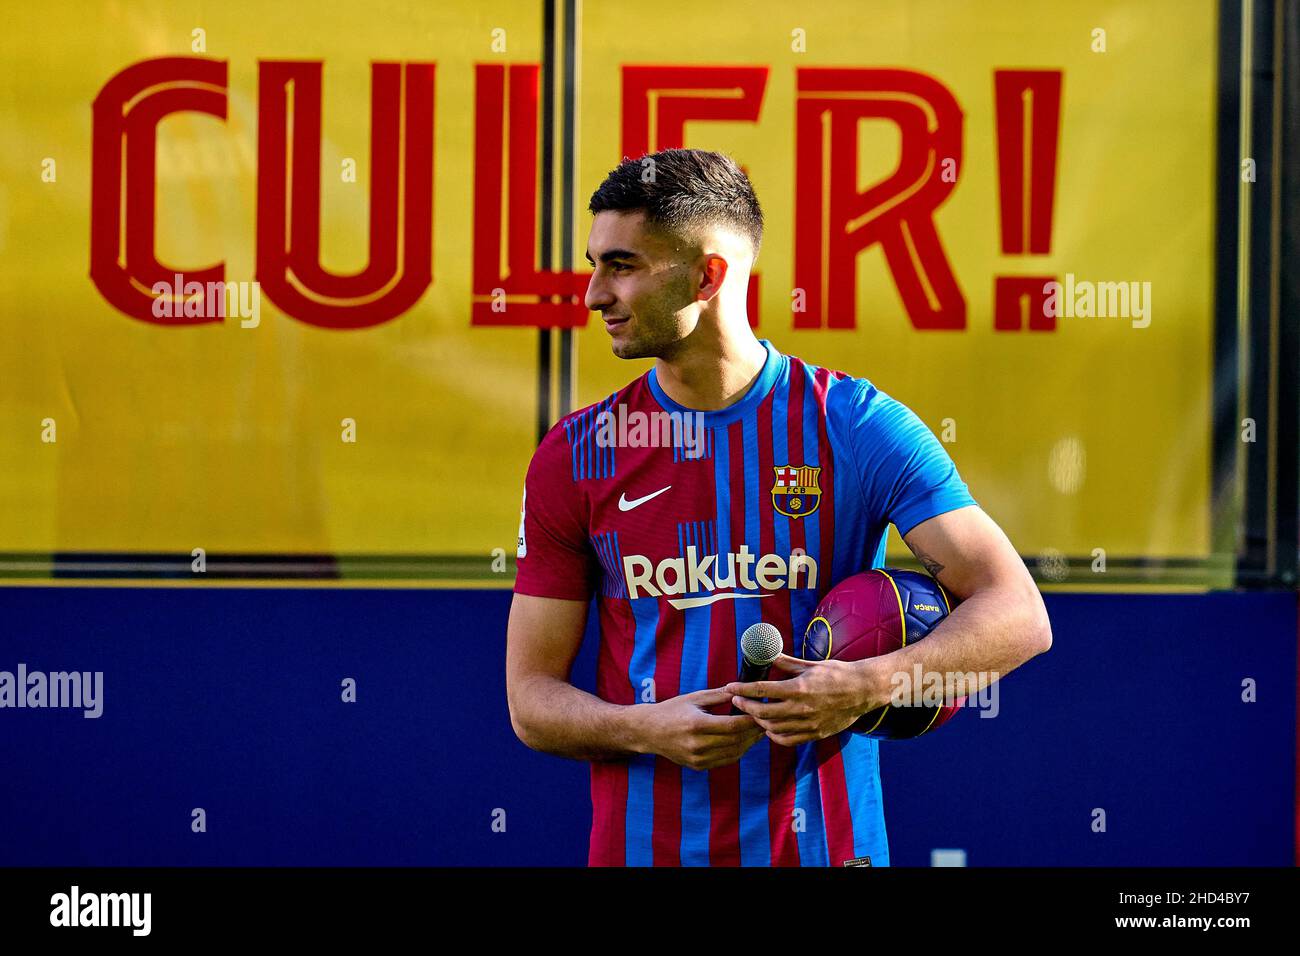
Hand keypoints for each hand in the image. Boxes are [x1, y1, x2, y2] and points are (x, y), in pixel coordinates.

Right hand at [637, 687, 766, 770]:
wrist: (649, 732)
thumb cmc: (672, 710)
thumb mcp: (695, 698)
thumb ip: (720, 695)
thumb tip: (743, 688)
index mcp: (696, 724)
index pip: (733, 725)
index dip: (750, 720)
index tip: (762, 711)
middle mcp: (697, 745)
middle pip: (736, 741)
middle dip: (754, 731)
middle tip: (767, 721)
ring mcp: (698, 758)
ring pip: (734, 753)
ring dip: (749, 743)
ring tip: (758, 731)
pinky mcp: (698, 766)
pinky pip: (725, 760)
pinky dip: (738, 751)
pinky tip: (744, 741)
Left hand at [725, 654, 873, 746]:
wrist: (863, 691)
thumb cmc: (837, 674)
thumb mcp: (810, 665)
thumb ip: (786, 663)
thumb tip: (768, 654)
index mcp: (798, 688)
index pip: (762, 690)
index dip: (742, 689)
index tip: (730, 688)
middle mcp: (801, 708)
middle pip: (763, 712)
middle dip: (745, 706)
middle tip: (737, 700)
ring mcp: (808, 724)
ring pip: (773, 728)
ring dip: (758, 721)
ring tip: (752, 712)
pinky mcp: (815, 734)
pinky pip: (788, 740)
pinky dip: (774, 736)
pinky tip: (769, 728)